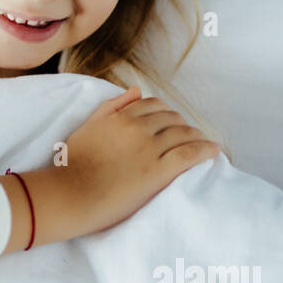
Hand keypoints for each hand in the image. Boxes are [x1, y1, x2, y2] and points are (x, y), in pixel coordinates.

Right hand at [63, 86, 220, 231]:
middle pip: (172, 119)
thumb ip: (112, 106)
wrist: (70, 193)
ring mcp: (149, 149)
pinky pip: (189, 154)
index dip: (167, 113)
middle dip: (183, 125)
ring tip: (204, 143)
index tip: (172, 123)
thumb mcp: (87, 126)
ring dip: (197, 137)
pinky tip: (213, 151)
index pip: (154, 106)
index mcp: (120, 117)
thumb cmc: (72, 164)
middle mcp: (137, 128)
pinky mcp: (158, 171)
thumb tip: (136, 90)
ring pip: (183, 134)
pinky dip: (205, 150)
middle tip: (189, 135)